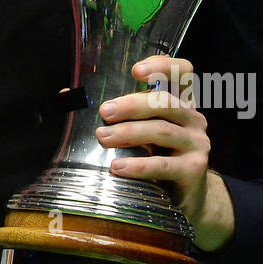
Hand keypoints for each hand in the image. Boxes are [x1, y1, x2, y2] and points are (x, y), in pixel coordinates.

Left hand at [96, 55, 226, 248]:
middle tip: (104, 112)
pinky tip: (117, 168)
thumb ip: (115, 112)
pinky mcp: (194, 169)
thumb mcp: (141, 130)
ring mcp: (197, 143)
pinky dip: (138, 165)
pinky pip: (163, 165)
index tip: (135, 72)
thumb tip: (66, 94)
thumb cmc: (157, 155)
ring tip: (102, 138)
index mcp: (181, 101)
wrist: (186, 197)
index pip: (181, 71)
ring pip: (161, 130)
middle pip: (165, 101)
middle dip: (132, 104)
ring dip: (129, 133)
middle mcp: (193, 118)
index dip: (162, 65)